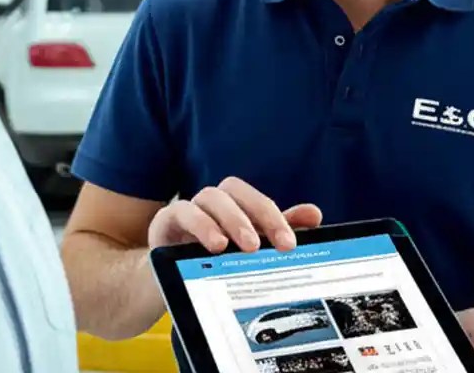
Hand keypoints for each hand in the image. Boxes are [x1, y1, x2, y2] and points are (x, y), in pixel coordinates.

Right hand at [147, 177, 322, 252]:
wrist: (160, 283)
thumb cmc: (206, 264)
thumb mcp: (243, 253)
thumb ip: (275, 232)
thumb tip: (313, 213)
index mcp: (232, 207)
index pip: (256, 200)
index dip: (275, 217)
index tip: (290, 244)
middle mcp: (211, 203)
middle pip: (234, 190)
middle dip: (256, 214)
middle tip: (267, 245)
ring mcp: (188, 210)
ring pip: (210, 198)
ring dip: (229, 219)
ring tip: (240, 246)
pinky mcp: (164, 221)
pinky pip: (181, 212)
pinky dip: (200, 224)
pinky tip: (213, 245)